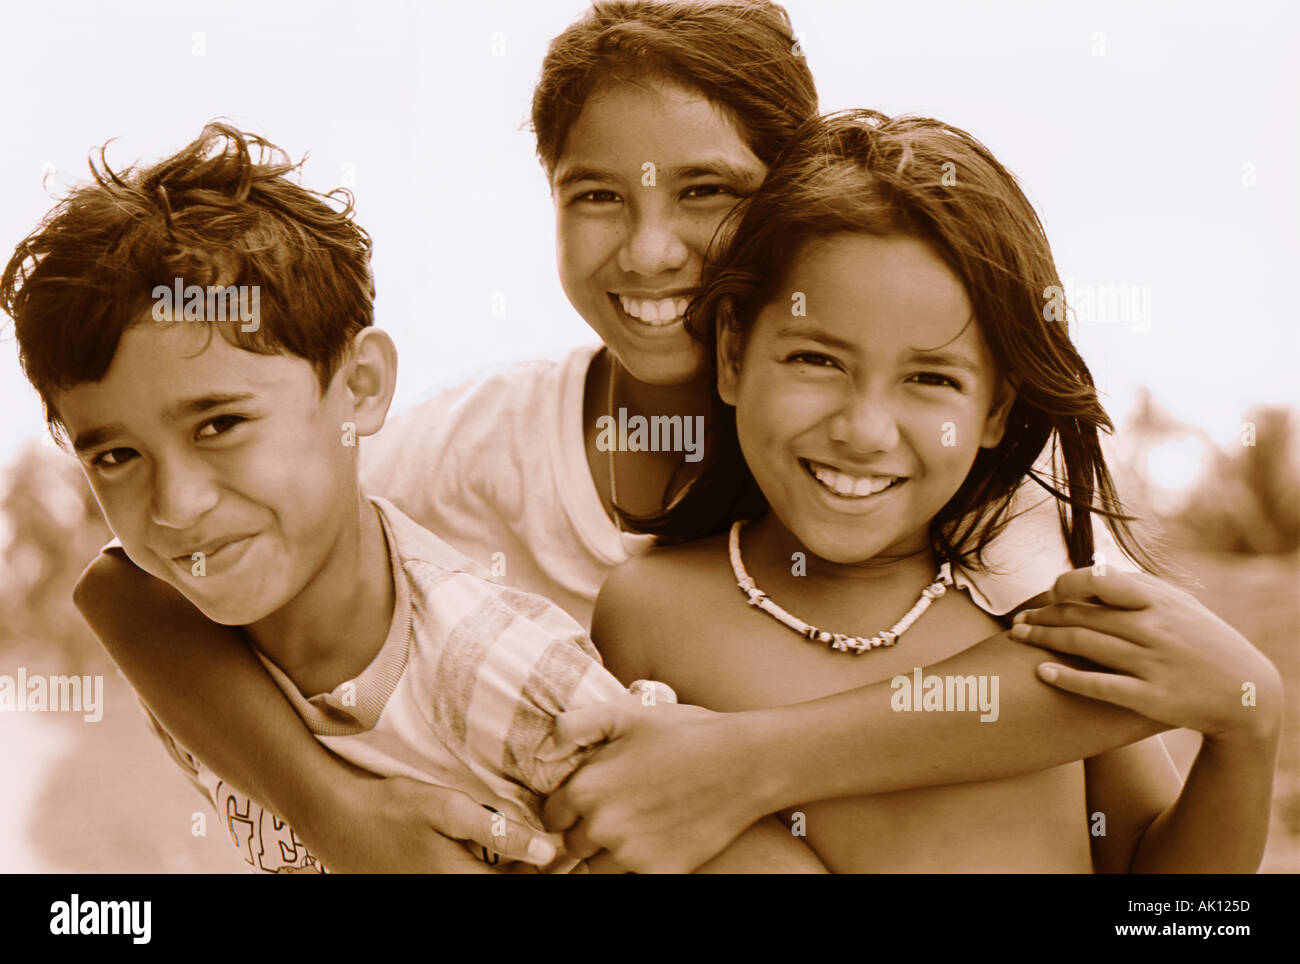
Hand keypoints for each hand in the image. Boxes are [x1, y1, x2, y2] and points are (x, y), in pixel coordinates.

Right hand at [305, 774, 561, 872]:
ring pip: (487, 886)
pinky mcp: (423, 888)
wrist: (335, 819)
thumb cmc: (392, 807)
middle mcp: (449, 895)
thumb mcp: (448, 808)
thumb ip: (500, 831)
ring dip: (510, 872)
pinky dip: (488, 873)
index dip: (549, 871)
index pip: (522, 886)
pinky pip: (466, 883)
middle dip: (531, 872)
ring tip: (533, 851)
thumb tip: (550, 850)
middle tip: (558, 852)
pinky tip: (496, 856)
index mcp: (463, 883)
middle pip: (506, 888)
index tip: (570, 853)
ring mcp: (433, 894)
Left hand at [540, 694, 764, 873]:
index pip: (551, 815)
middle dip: (587, 830)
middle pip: (572, 845)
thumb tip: (542, 750)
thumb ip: (572, 726)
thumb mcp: (626, 712)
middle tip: (620, 808)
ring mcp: (630, 855)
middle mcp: (601, 827)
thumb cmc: (685, 732)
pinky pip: (629, 878)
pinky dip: (637, 864)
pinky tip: (657, 840)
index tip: (590, 797)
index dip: (567, 806)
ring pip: (597, 868)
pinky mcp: (660, 873)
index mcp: (586, 788)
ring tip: (639, 824)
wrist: (745, 762)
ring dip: (609, 852)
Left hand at [1010, 568, 1281, 742]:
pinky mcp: (1151, 698)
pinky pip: (1099, 685)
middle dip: (1043, 615)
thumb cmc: (1201, 642)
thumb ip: (1137, 587)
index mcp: (1158, 601)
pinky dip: (1066, 678)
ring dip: (1043, 639)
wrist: (1246, 693)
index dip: (1064, 585)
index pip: (1097, 581)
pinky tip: (1041, 672)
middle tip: (1018, 619)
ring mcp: (1152, 663)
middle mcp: (1153, 628)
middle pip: (1082, 615)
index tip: (1048, 593)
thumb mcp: (1178, 605)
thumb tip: (1091, 570)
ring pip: (1083, 645)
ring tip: (1018, 636)